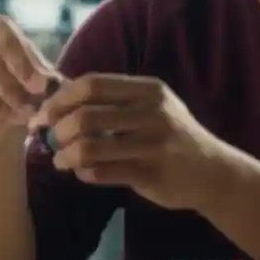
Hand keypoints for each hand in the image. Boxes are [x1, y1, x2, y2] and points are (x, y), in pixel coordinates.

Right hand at [0, 14, 60, 152]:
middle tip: (28, 106)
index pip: (1, 31)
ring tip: (17, 116)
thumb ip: (45, 79)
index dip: (19, 58)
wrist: (7, 115)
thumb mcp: (43, 80)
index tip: (39, 86)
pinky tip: (0, 122)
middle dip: (5, 82)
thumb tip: (49, 83)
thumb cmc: (27, 86)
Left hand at [29, 75, 226, 210]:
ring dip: (66, 156)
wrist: (214, 172)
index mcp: (147, 89)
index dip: (60, 99)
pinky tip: (82, 173)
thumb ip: (112, 100)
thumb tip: (57, 93)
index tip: (44, 114)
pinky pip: (102, 173)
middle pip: (86, 116)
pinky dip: (84, 174)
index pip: (92, 84)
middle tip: (49, 140)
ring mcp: (154, 144)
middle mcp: (152, 112)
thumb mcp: (150, 107)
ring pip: (90, 148)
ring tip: (60, 160)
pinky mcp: (152, 174)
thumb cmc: (171, 135)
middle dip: (58, 130)